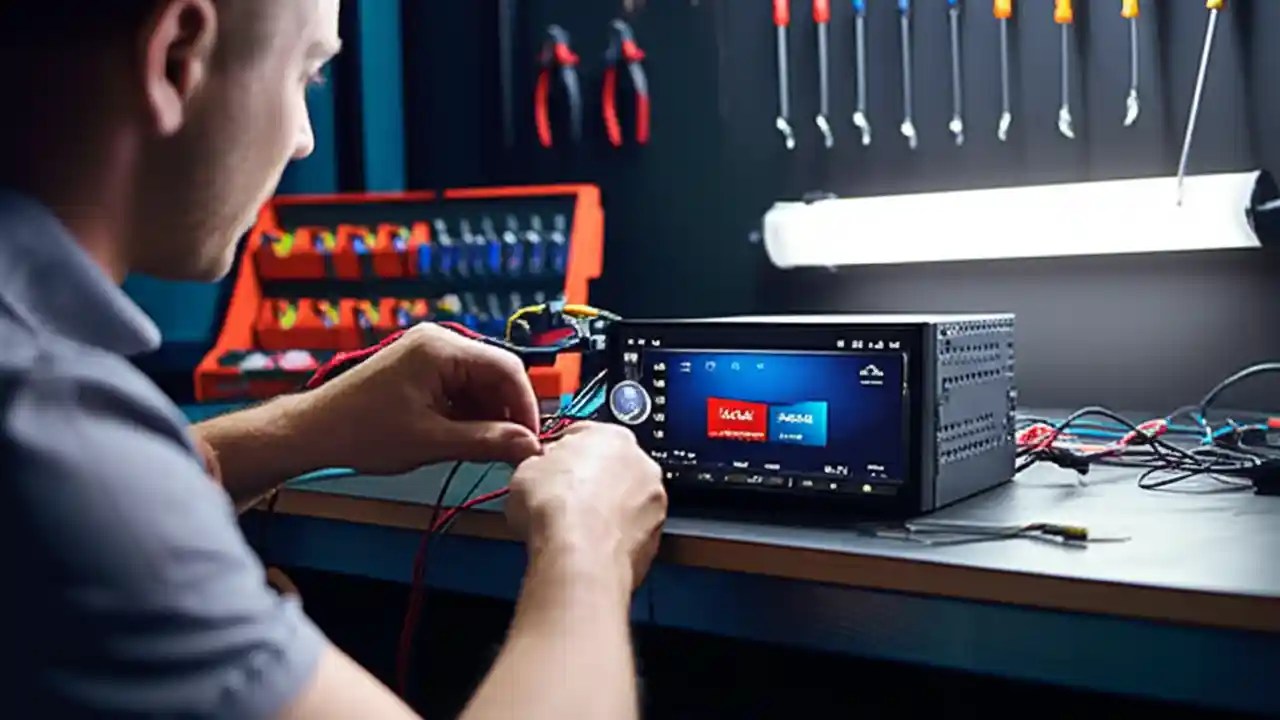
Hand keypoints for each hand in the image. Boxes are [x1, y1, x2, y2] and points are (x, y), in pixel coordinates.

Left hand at [303, 323, 542, 473]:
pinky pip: (460, 386)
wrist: (313, 432)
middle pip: (495, 373)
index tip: (532, 441)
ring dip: (488, 414)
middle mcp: (439, 341)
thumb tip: (530, 446)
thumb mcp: (432, 442)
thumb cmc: (364, 433)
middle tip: (513, 450)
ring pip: (479, 383)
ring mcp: (429, 352)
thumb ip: (487, 441)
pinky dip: (468, 412)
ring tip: (487, 449)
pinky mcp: (421, 368)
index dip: (526, 406)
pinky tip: (466, 438)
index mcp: (442, 348)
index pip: (507, 368)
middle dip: (506, 412)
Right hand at [506, 422, 666, 589]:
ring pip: (627, 501)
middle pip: (613, 468)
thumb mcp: (526, 470)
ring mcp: (653, 503)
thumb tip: (538, 471)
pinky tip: (590, 546)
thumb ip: (541, 463)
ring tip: (576, 529)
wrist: (577, 555)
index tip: (551, 469)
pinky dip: (615, 538)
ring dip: (607, 511)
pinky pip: (631, 532)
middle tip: (563, 500)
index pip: (585, 436)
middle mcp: (642, 464)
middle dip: (591, 482)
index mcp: (612, 435)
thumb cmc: (555, 509)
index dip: (562, 454)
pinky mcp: (656, 538)